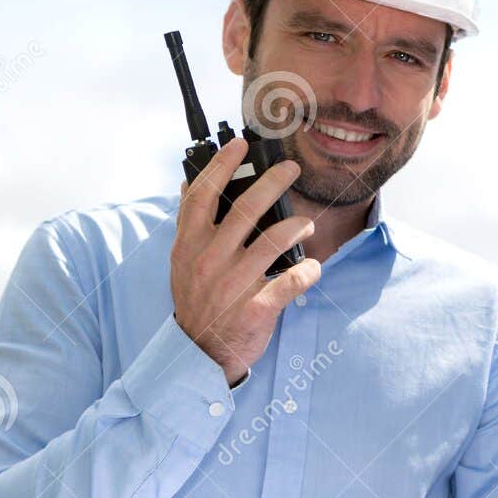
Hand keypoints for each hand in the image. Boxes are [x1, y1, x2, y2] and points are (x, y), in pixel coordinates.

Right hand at [171, 135, 319, 383]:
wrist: (198, 353)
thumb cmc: (197, 301)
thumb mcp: (182, 261)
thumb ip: (189, 225)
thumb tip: (188, 183)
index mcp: (189, 245)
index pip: (202, 196)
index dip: (221, 166)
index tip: (240, 145)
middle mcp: (209, 260)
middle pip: (243, 210)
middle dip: (271, 183)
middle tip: (292, 168)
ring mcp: (232, 285)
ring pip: (271, 242)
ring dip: (296, 227)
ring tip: (306, 224)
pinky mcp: (255, 309)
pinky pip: (290, 282)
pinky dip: (308, 272)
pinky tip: (314, 268)